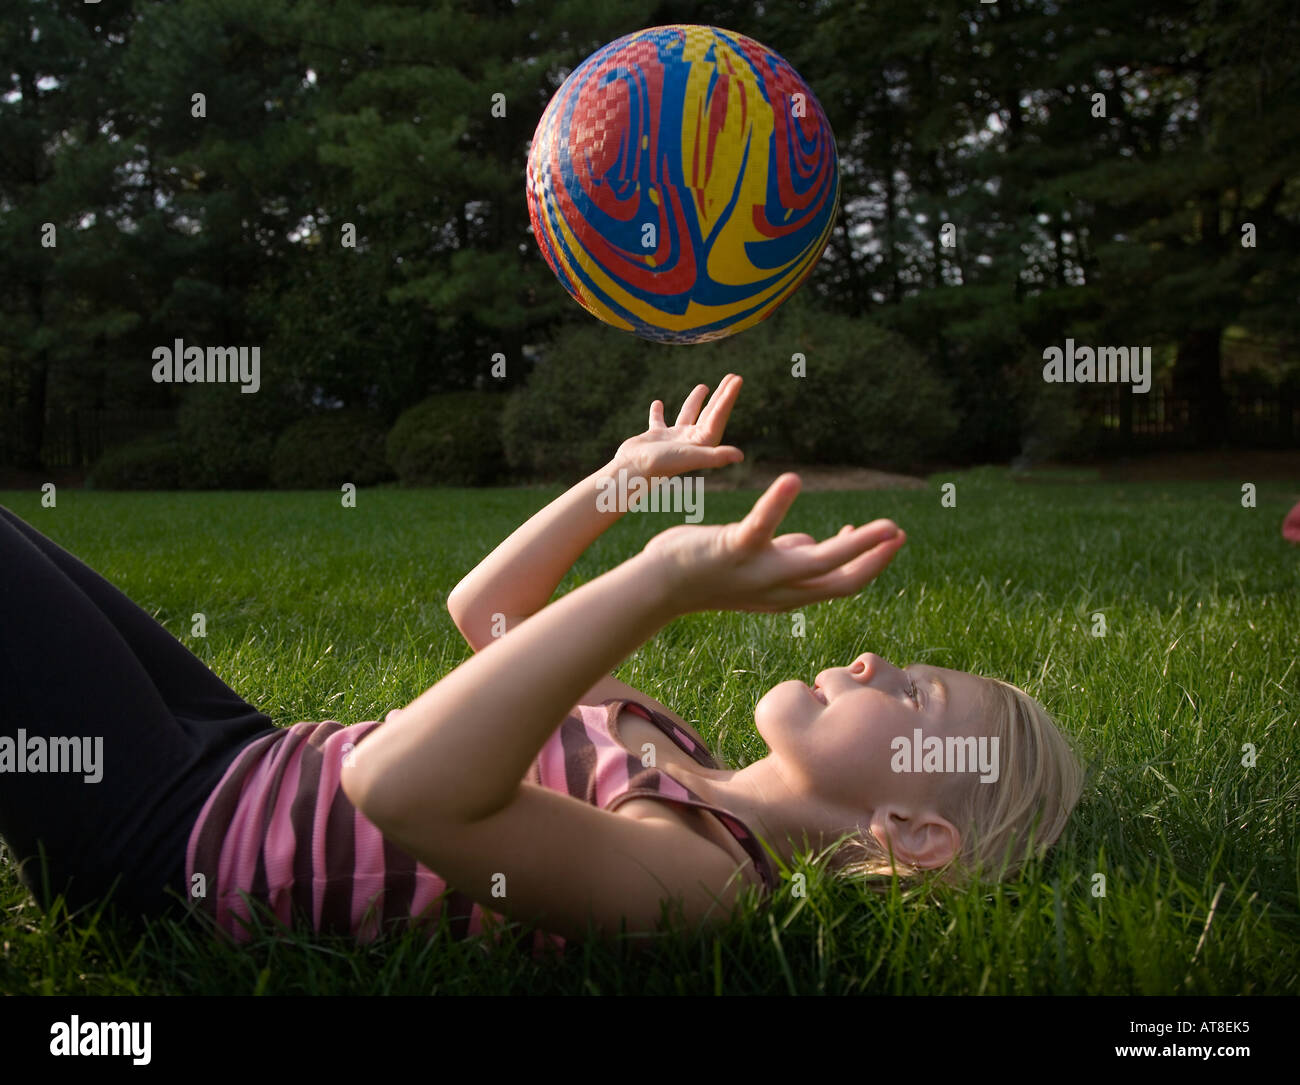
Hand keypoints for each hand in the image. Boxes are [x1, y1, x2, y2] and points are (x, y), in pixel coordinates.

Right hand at [613, 374, 744, 478]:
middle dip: (721, 396)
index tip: (738, 379)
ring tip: (704, 386)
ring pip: (687, 415)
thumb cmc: (661, 465)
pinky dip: (658, 412)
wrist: (631, 470)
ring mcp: (672, 439)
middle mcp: (690, 441)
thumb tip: (740, 456)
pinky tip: (657, 402)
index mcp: (701, 443)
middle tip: (732, 377)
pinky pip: (659, 421)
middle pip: (709, 413)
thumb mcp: (691, 457)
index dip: (729, 397)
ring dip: (696, 401)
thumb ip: (716, 456)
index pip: (718, 415)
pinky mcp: (655, 437)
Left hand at [642, 473, 906, 612]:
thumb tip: (811, 543)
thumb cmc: (703, 571)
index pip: (839, 585)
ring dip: (855, 545)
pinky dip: (778, 504)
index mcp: (785, 593)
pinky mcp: (733, 551)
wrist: (657, 585)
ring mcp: (758, 573)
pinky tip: (793, 479)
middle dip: (875, 558)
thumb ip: (785, 555)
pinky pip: (762, 526)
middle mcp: (777, 590)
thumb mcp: (754, 568)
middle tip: (901, 532)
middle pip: (840, 581)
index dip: (868, 565)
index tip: (889, 540)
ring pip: (817, 564)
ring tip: (882, 524)